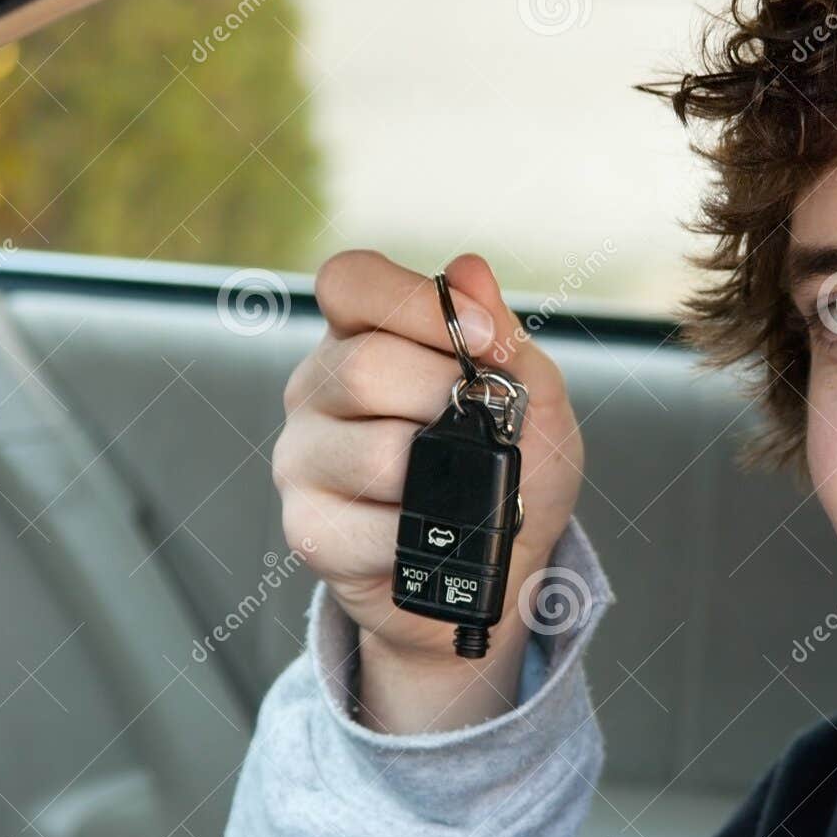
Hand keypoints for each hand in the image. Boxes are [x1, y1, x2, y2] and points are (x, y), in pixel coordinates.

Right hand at [274, 250, 583, 732]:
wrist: (502, 565)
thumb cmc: (511, 470)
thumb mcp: (532, 398)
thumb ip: (503, 337)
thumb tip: (469, 271)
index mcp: (364, 336)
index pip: (350, 282)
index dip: (415, 302)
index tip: (483, 338)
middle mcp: (318, 389)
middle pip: (365, 367)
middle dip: (447, 399)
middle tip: (485, 431)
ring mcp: (304, 460)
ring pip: (372, 453)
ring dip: (444, 475)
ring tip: (466, 488)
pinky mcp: (310, 530)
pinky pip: (370, 527)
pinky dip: (426, 534)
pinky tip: (438, 530)